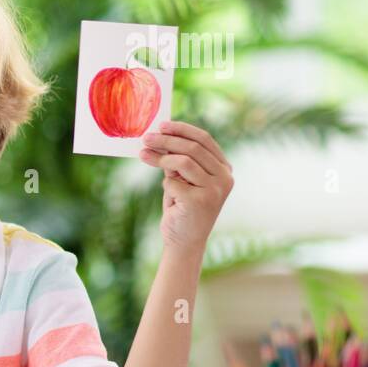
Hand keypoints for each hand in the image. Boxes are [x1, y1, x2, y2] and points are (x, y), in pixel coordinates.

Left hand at [138, 120, 233, 254]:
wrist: (184, 241)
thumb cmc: (182, 207)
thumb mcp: (183, 179)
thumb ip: (180, 160)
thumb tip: (161, 135)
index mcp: (224, 169)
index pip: (205, 140)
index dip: (182, 129)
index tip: (161, 125)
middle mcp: (225, 178)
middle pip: (193, 148)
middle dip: (166, 140)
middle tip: (146, 138)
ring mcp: (215, 191)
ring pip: (184, 162)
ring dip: (159, 157)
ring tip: (142, 154)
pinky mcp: (200, 202)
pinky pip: (173, 183)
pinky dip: (166, 186)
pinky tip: (169, 197)